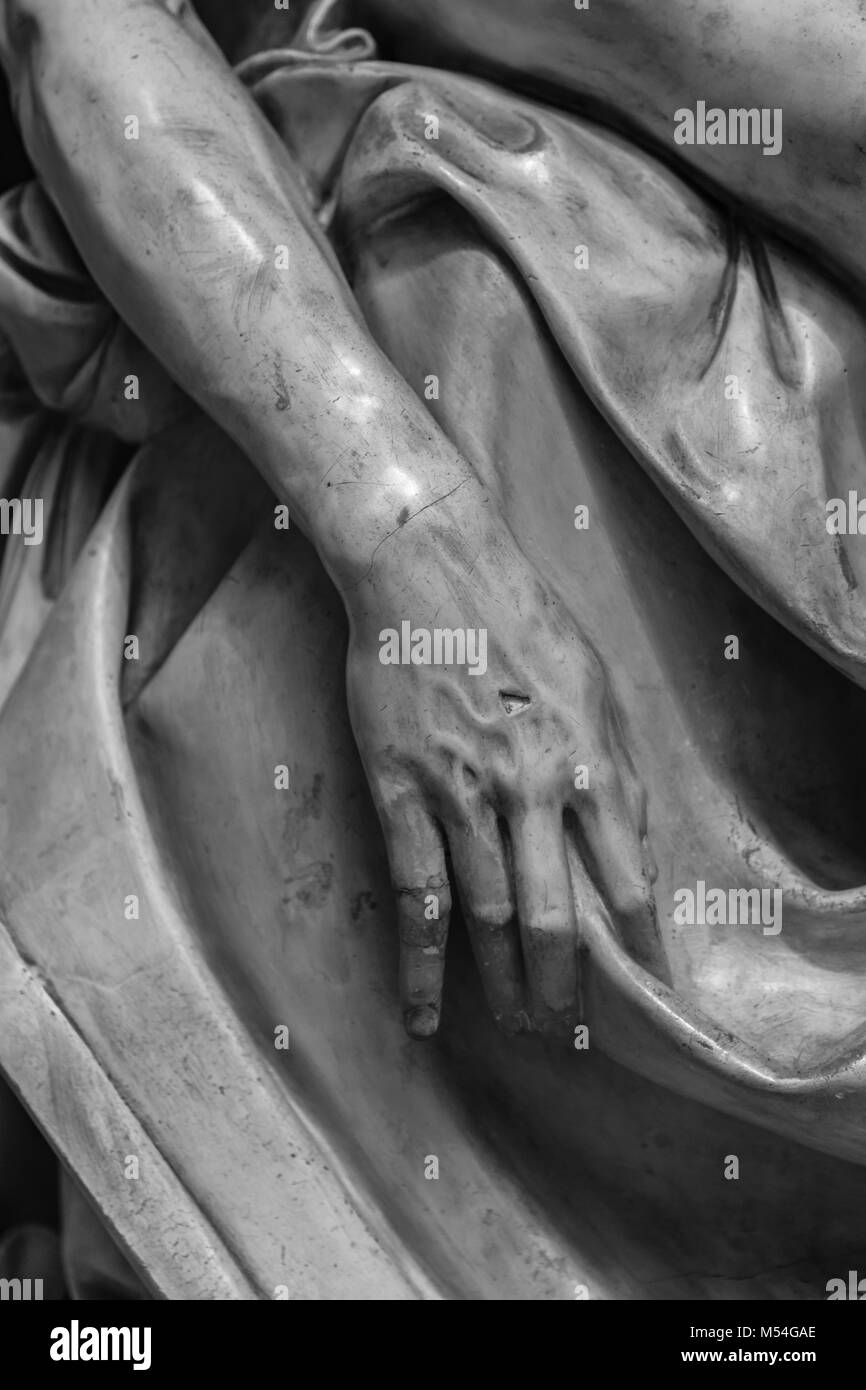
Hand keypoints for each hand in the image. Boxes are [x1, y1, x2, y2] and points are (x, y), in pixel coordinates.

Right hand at [343, 497, 667, 1038]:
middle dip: (565, 986)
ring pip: (488, 913)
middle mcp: (530, 786)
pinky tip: (422, 1006)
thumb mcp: (595, 682)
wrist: (427, 569)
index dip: (640, 948)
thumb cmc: (519, 618)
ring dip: (503, 982)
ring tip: (518, 1027)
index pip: (627, 881)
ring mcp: (462, 792)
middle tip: (568, 1032)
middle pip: (555, 916)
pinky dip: (419, 959)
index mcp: (587, 759)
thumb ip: (619, 765)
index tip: (647, 991)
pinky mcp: (403, 790)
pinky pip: (414, 891)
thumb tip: (635, 842)